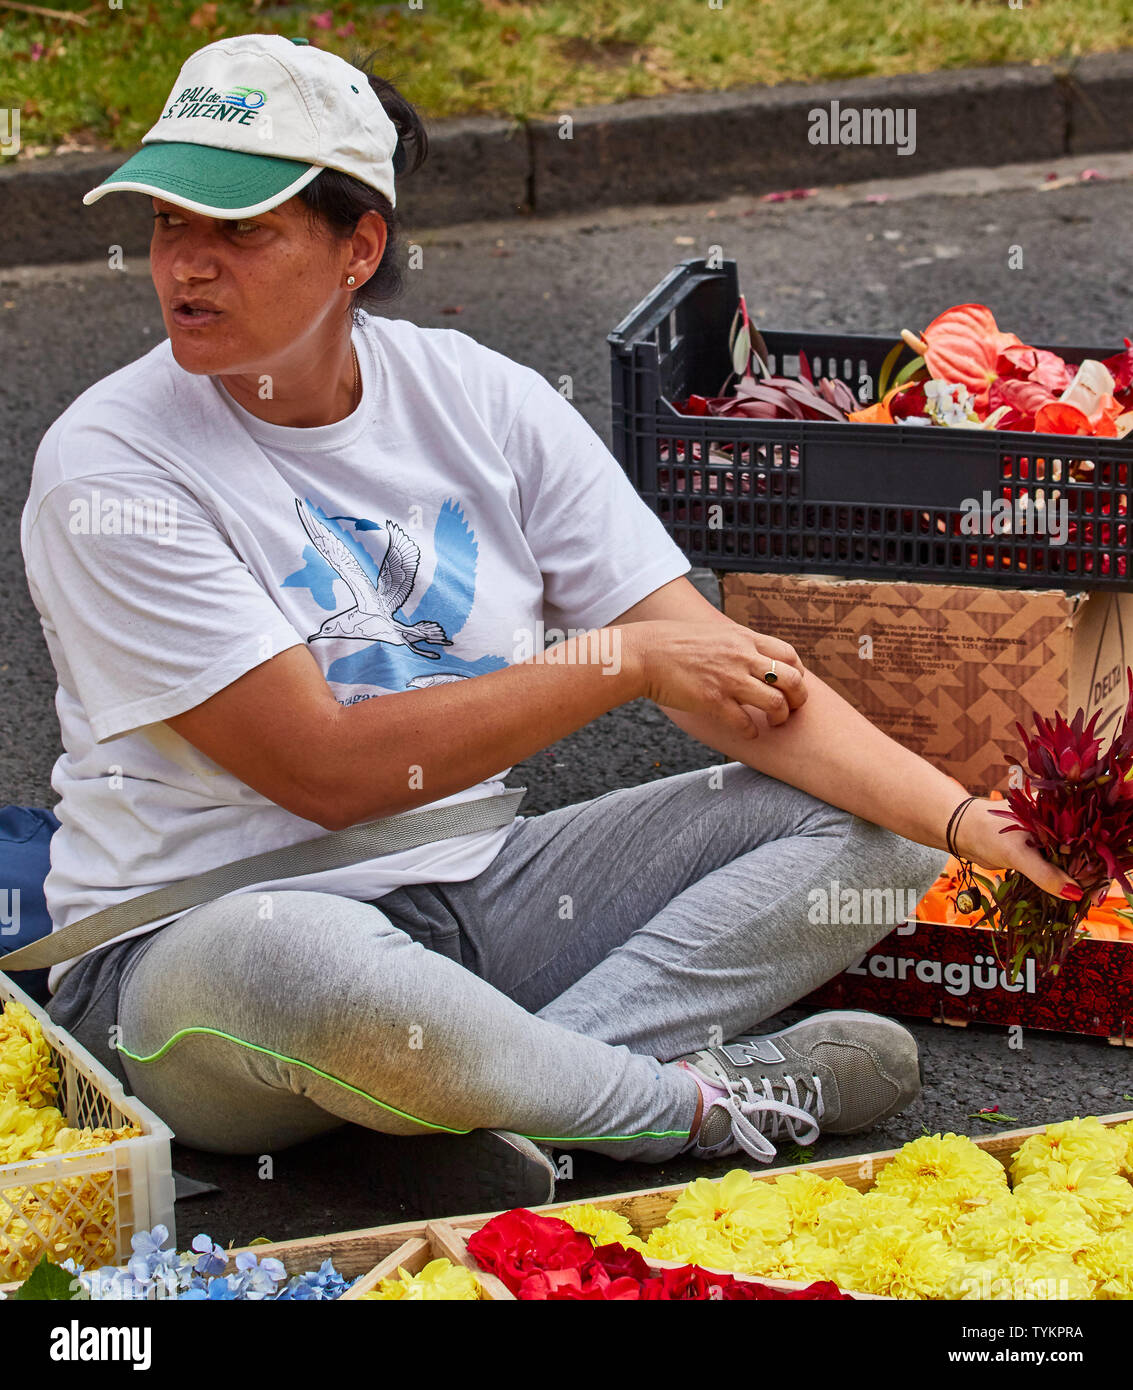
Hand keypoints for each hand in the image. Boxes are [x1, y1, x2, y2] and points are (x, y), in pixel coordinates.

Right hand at [624, 618, 807, 741]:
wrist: (644, 654)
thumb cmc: (673, 643)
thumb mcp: (714, 633)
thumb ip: (737, 643)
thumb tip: (753, 655)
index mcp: (744, 638)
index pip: (789, 655)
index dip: (797, 673)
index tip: (791, 685)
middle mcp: (742, 657)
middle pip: (792, 680)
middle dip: (798, 699)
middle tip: (790, 708)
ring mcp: (729, 680)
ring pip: (775, 703)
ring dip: (780, 717)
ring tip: (773, 721)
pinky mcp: (713, 701)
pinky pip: (745, 723)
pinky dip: (751, 732)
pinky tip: (747, 732)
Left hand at [952, 798, 1102, 901]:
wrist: (961, 830)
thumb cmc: (988, 832)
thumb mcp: (1018, 854)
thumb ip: (1044, 873)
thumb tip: (1074, 894)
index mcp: (1060, 823)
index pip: (1087, 849)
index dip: (1093, 873)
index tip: (1094, 896)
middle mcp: (1058, 831)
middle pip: (1080, 860)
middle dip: (1083, 881)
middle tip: (1085, 905)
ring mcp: (1047, 843)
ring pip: (1066, 868)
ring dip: (1069, 885)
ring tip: (1074, 905)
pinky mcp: (1035, 855)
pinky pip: (1051, 872)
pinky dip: (1055, 884)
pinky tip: (1059, 898)